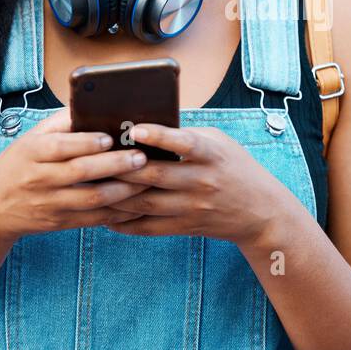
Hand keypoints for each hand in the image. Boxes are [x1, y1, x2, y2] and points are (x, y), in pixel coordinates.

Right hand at [0, 111, 151, 243]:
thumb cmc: (18, 165)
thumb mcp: (30, 139)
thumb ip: (60, 123)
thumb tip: (92, 103)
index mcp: (32, 152)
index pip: (60, 146)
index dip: (86, 142)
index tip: (110, 137)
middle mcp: (40, 178)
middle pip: (81, 172)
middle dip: (115, 165)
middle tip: (141, 157)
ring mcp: (50, 203)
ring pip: (91, 198)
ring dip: (123, 190)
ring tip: (146, 179)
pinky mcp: (59, 223)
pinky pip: (93, 219)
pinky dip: (117, 213)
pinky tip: (136, 204)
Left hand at [100, 123, 293, 247]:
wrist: (260, 211)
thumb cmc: (233, 167)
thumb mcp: (219, 142)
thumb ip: (186, 133)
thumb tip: (145, 122)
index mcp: (211, 155)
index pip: (184, 143)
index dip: (159, 136)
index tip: (134, 130)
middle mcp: (202, 181)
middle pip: (155, 175)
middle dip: (122, 168)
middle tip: (92, 159)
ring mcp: (192, 207)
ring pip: (146, 203)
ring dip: (115, 196)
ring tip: (90, 185)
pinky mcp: (185, 227)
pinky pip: (149, 227)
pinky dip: (125, 223)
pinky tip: (104, 215)